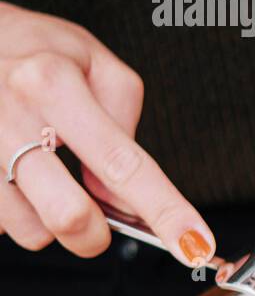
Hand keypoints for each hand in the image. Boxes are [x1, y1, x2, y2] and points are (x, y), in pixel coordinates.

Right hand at [0, 3, 213, 264]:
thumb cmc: (37, 50)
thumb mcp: (96, 64)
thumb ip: (124, 125)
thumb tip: (129, 194)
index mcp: (52, 84)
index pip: (122, 163)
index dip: (164, 210)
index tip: (195, 245)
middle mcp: (8, 118)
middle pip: (68, 216)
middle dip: (95, 236)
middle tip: (100, 223)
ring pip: (29, 230)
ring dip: (49, 221)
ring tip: (45, 178)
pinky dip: (17, 212)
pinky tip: (15, 176)